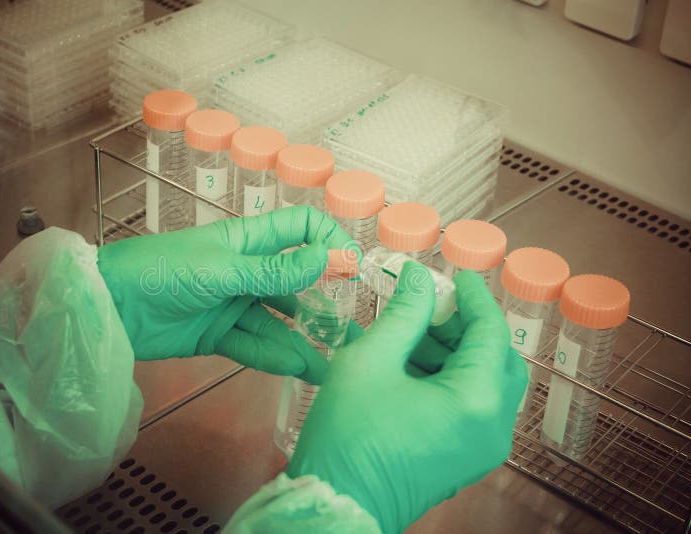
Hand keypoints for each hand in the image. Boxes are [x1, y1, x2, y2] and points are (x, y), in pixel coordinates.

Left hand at [97, 206, 353, 383]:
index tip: (350, 269)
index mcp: (248, 240)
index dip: (327, 242)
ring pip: (280, 321)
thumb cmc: (162, 271)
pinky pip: (255, 345)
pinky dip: (275, 356)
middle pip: (297, 283)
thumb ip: (272, 271)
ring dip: (305, 340)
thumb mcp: (221, 270)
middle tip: (353, 330)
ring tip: (333, 363)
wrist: (111, 307)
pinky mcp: (220, 334)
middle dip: (326, 303)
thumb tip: (325, 258)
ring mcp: (235, 303)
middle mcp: (247, 270)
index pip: (299, 228)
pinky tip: (299, 369)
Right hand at [287, 264, 526, 532]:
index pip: (490, 331)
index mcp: (476, 401)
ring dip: (455, 351)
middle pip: (496, 357)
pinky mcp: (466, 457)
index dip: (474, 296)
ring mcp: (483, 447)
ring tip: (411, 332)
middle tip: (430, 304)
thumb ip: (403, 313)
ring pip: (486, 381)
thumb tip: (419, 277)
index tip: (457, 273)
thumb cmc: (348, 436)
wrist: (336, 506)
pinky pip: (473, 405)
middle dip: (465, 325)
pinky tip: (412, 363)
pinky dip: (451, 378)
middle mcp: (493, 427)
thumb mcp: (369, 361)